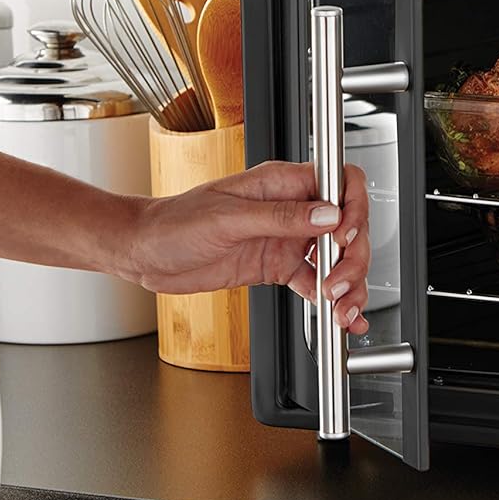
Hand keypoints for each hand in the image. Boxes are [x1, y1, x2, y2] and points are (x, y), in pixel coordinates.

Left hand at [121, 161, 371, 334]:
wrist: (144, 253)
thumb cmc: (173, 222)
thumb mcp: (228, 217)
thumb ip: (281, 217)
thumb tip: (327, 215)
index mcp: (282, 184)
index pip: (340, 183)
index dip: (354, 208)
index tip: (345, 237)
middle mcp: (291, 210)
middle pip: (347, 227)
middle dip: (352, 259)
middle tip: (337, 284)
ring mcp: (286, 239)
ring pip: (337, 258)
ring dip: (347, 284)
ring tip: (342, 309)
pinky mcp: (278, 266)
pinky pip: (315, 282)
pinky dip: (331, 301)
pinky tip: (339, 316)